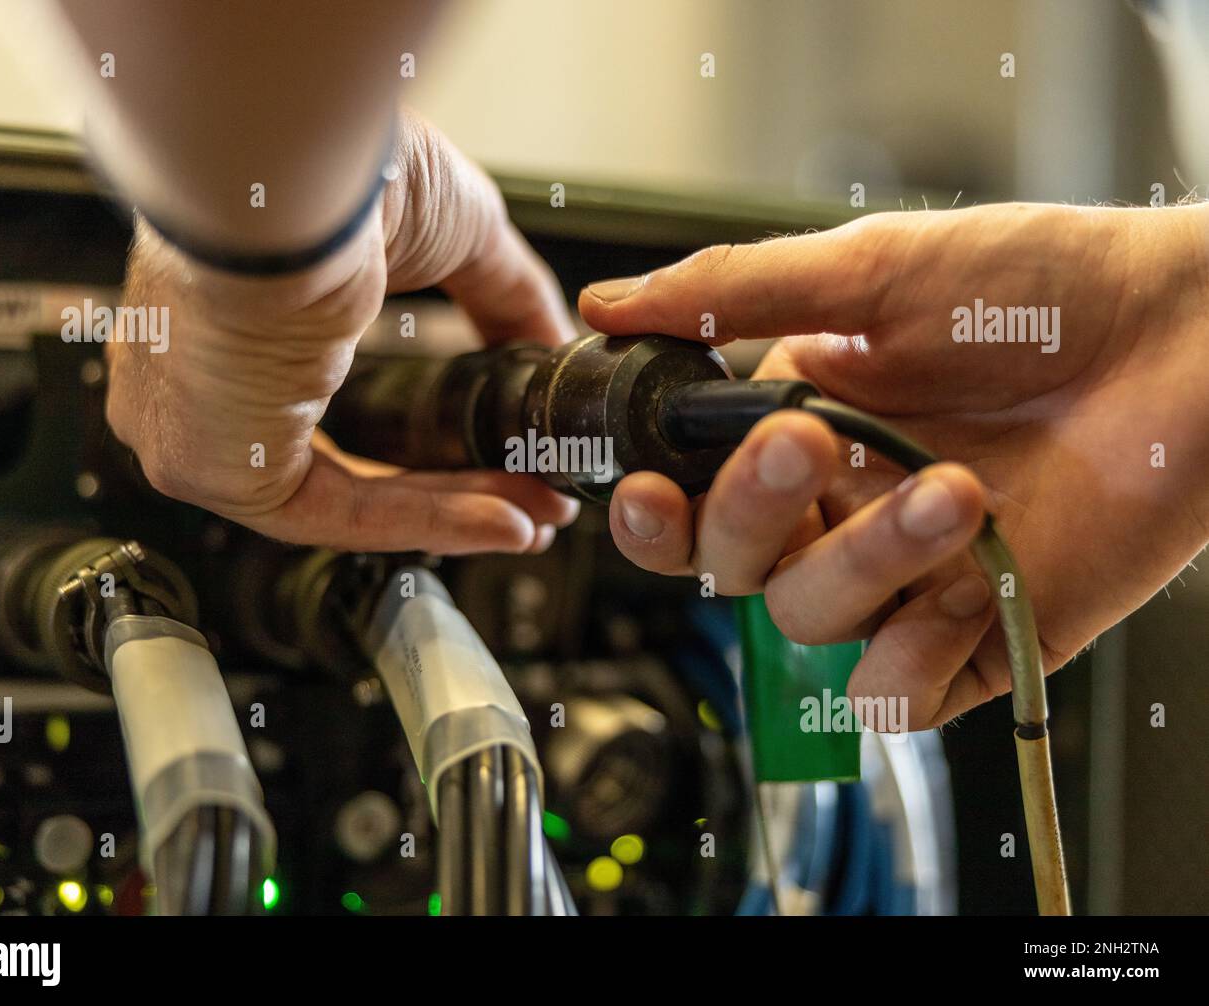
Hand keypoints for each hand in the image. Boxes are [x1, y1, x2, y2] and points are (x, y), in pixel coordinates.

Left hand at [106, 109, 577, 554]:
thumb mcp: (452, 231)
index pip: (339, 405)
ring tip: (535, 512)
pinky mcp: (205, 465)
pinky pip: (333, 514)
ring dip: (454, 511)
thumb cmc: (336, 167)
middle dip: (454, 489)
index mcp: (236, 313)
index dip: (437, 440)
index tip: (509, 459)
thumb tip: (548, 343)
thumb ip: (500, 297)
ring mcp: (192, 423)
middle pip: (348, 464)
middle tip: (529, 498)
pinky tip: (503, 520)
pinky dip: (429, 520)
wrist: (290, 172)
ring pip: (343, 497)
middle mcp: (200, 376)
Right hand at [579, 202, 1208, 726]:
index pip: (691, 500)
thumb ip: (732, 293)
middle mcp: (840, 512)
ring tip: (958, 489)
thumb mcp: (874, 269)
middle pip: (736, 568)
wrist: (1191, 338)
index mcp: (797, 432)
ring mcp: (905, 579)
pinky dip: (908, 664)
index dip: (656, 513)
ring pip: (813, 623)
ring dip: (867, 562)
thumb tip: (607, 305)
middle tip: (811, 441)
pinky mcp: (977, 638)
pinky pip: (893, 696)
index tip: (650, 492)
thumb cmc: (1042, 287)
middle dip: (757, 513)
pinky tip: (965, 592)